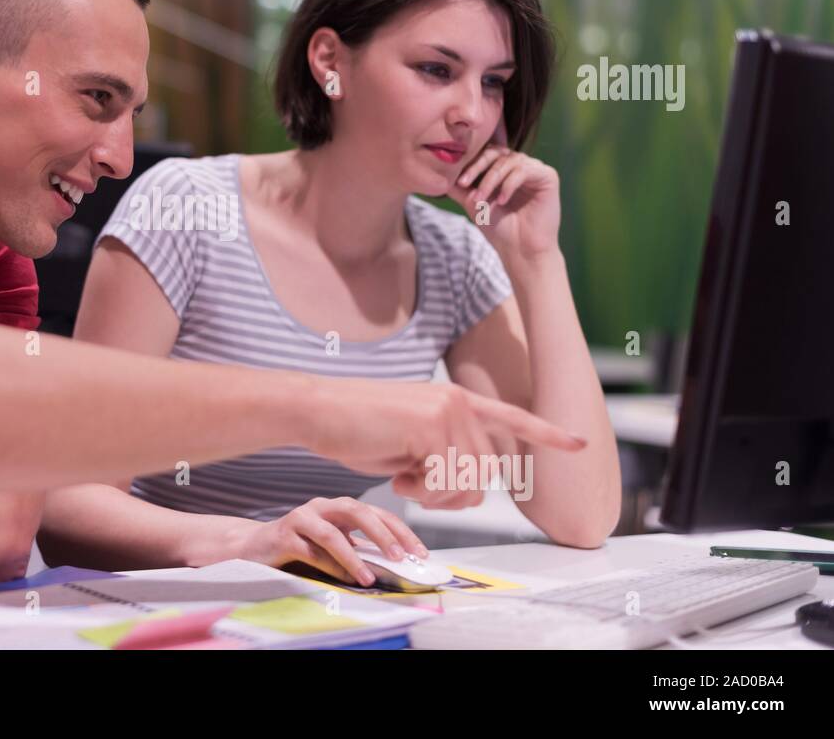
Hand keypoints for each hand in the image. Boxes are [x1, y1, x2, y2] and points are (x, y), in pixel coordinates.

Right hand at [231, 496, 425, 586]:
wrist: (254, 546)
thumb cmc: (299, 546)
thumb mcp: (333, 545)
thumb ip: (358, 549)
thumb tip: (394, 565)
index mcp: (338, 507)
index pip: (376, 512)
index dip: (400, 530)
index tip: (419, 552)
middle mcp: (321, 507)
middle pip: (358, 512)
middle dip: (383, 534)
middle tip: (400, 557)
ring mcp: (301, 518)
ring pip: (333, 534)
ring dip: (354, 558)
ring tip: (369, 578)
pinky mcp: (283, 535)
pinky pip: (311, 551)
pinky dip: (329, 566)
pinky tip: (342, 578)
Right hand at [304, 380, 585, 505]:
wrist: (319, 411)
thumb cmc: (356, 429)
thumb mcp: (410, 444)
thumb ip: (444, 455)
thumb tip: (469, 487)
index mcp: (456, 400)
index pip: (511, 416)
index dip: (546, 433)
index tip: (580, 444)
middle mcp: (459, 401)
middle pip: (486, 472)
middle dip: (454, 495)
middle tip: (416, 487)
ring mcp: (448, 410)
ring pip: (469, 481)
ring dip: (437, 497)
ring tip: (405, 478)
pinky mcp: (432, 425)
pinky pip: (446, 480)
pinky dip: (423, 491)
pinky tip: (399, 475)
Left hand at [448, 143, 560, 261]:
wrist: (520, 250)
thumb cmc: (498, 228)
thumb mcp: (472, 203)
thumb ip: (458, 186)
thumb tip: (437, 172)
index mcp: (504, 168)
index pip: (485, 153)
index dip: (470, 163)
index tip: (459, 182)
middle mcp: (520, 165)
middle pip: (496, 152)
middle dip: (477, 167)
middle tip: (465, 184)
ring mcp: (535, 169)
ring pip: (508, 161)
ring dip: (490, 180)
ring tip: (481, 200)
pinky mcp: (548, 176)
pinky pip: (524, 170)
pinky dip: (509, 184)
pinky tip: (502, 200)